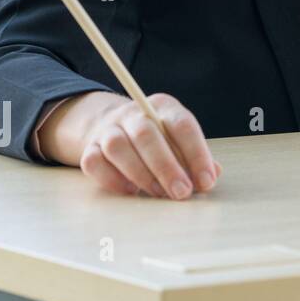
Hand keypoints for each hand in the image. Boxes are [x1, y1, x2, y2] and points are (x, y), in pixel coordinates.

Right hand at [42, 90, 221, 199]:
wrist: (112, 127)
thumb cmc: (157, 139)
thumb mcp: (179, 140)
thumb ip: (195, 157)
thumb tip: (210, 176)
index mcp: (163, 106)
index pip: (182, 125)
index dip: (197, 154)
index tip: (206, 181)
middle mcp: (133, 114)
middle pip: (147, 135)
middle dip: (167, 168)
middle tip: (182, 193)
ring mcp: (108, 130)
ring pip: (118, 148)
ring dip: (142, 175)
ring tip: (159, 194)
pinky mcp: (89, 148)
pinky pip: (94, 163)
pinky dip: (114, 180)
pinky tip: (132, 191)